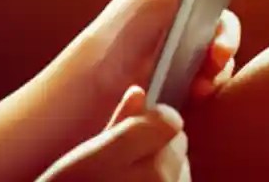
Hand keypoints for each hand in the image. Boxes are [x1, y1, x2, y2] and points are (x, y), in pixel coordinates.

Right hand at [36, 85, 189, 181]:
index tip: (141, 127)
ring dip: (168, 173)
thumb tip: (139, 94)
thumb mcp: (85, 156)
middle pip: (180, 143)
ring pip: (183, 171)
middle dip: (160, 147)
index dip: (154, 121)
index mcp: (127, 153)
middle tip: (128, 163)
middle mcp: (155, 178)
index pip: (169, 120)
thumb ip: (119, 123)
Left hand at [84, 0, 240, 102]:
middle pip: (225, 29)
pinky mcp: (187, 79)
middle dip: (226, 42)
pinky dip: (208, 85)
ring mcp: (189, 53)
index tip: (219, 18)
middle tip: (218, 54)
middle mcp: (189, 22)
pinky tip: (195, 91)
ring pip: (223, 58)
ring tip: (201, 82)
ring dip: (218, 68)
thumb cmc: (126, 25)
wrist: (105, 73)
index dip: (224, 1)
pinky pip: (212, 81)